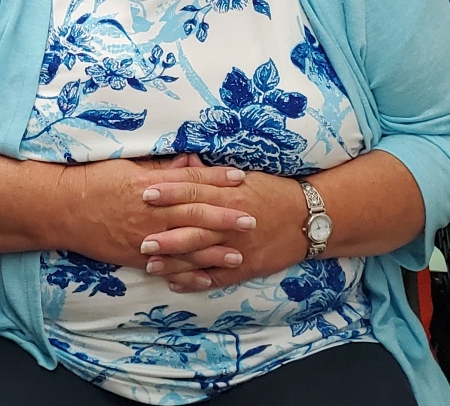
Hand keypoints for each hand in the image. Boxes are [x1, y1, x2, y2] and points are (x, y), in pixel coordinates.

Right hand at [51, 155, 254, 269]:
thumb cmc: (94, 181)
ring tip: (239, 254)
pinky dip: (188, 273)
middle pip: (196, 213)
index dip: (217, 178)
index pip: (192, 180)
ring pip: (187, 244)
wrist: (64, 208)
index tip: (241, 177)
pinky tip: (207, 277)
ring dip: (215, 250)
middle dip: (226, 216)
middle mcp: (152, 211)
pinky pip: (168, 266)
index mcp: (151, 185)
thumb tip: (188, 163)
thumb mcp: (128, 166)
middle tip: (252, 219)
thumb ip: (161, 168)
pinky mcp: (136, 256)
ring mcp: (145, 236)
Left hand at [138, 164, 311, 292]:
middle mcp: (232, 222)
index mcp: (231, 195)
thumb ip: (214, 176)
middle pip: (194, 226)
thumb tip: (187, 164)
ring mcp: (239, 247)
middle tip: (139, 235)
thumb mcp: (246, 177)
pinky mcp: (247, 267)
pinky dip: (196, 282)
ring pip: (202, 255)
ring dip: (175, 261)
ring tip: (150, 264)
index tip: (145, 192)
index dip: (169, 192)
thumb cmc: (275, 193)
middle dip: (166, 232)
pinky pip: (218, 277)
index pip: (195, 191)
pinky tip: (175, 284)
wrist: (309, 219)